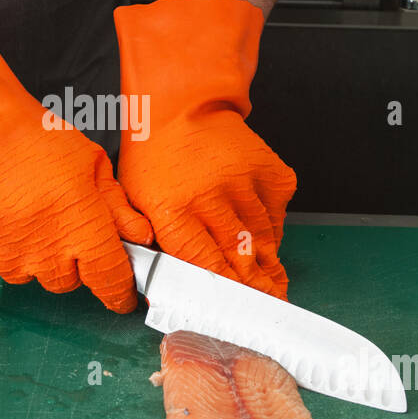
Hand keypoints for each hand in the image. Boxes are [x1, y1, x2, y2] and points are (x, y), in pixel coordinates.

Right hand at [0, 0, 152, 311]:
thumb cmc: (39, 138)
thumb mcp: (93, 164)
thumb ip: (119, 208)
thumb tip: (141, 239)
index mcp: (82, 231)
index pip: (110, 282)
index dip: (118, 292)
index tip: (120, 293)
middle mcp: (44, 253)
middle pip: (66, 281)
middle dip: (69, 261)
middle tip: (58, 221)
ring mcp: (4, 256)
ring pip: (27, 272)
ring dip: (31, 252)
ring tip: (24, 209)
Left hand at [114, 0, 295, 298]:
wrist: (181, 106)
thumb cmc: (154, 157)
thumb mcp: (139, 204)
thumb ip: (158, 245)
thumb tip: (174, 288)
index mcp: (173, 209)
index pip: (208, 265)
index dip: (227, 293)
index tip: (240, 312)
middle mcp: (212, 197)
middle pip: (243, 258)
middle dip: (258, 288)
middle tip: (271, 306)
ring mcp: (246, 183)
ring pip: (266, 239)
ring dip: (268, 262)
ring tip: (275, 283)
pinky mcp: (271, 172)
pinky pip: (279, 214)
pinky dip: (272, 227)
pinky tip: (262, 232)